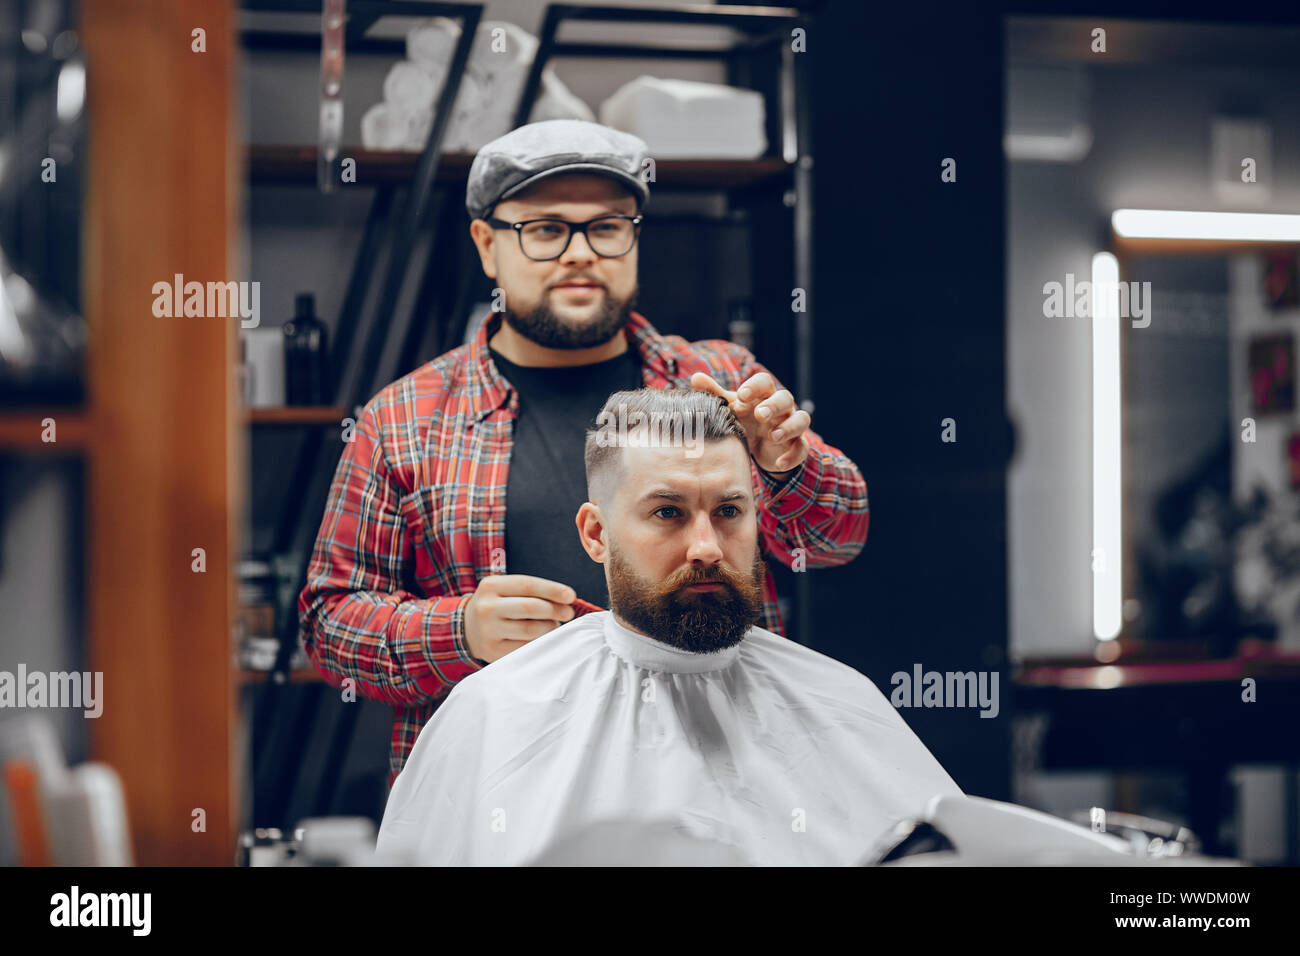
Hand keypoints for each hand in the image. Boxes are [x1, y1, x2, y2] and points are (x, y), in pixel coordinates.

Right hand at [463, 575, 575, 662]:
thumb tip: (566, 600)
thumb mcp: (506, 591)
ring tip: (553, 625)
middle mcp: (487, 607)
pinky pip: (526, 647)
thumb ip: (533, 592)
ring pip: (531, 630)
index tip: (571, 596)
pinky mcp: (493, 651)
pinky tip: (544, 639)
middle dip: (555, 610)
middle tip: (568, 613)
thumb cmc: (498, 606)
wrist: (467, 629)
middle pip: (531, 608)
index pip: (528, 586)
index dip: (553, 590)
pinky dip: (540, 643)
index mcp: (491, 586)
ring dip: (550, 628)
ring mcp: (488, 631)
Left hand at [690, 371, 809, 473]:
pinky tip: (779, 463)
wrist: (757, 448)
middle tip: (759, 415)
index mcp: (763, 395)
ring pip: (801, 419)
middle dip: (774, 405)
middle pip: (785, 398)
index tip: (741, 396)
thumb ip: (715, 394)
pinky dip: (792, 455)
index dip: (755, 386)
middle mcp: (781, 408)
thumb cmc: (744, 420)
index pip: (764, 382)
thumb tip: (696, 378)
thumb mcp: (730, 409)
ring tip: (773, 436)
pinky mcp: (796, 446)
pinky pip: (801, 448)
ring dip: (789, 427)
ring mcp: (790, 426)